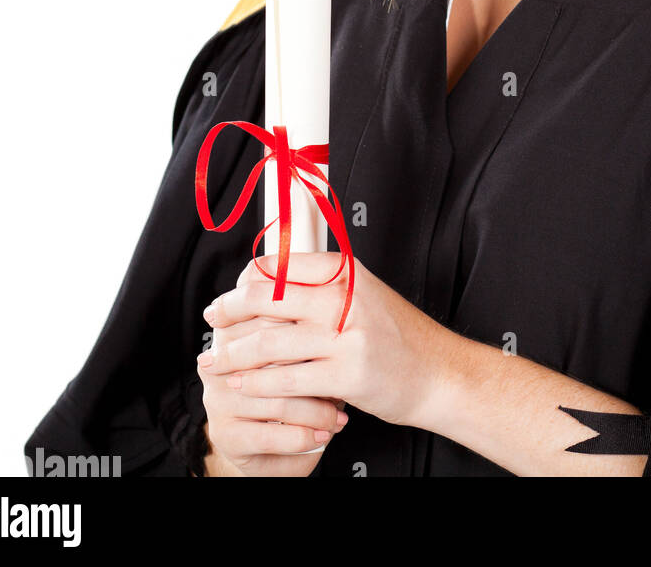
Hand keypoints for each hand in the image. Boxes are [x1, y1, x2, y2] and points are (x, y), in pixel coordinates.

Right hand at [197, 307, 347, 476]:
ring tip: (339, 416)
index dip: (312, 331)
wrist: (269, 440)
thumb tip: (340, 300)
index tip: (341, 342)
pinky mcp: (225, 435)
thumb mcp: (298, 349)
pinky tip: (322, 436)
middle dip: (317, 372)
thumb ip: (306, 322)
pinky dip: (303, 437)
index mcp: (234, 330)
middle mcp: (220, 361)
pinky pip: (271, 436)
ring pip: (279, 401)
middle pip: (277, 359)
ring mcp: (218, 399)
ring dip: (318, 412)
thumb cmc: (294, 384)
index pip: (275, 319)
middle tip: (347, 381)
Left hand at [199, 250, 453, 431]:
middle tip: (213, 318)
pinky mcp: (347, 374)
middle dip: (230, 309)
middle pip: (267, 296)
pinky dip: (257, 383)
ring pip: (269, 340)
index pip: (281, 265)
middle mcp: (345, 297)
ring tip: (215, 359)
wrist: (437, 372)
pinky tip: (243, 385)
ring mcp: (346, 336)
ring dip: (233, 352)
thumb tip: (268, 279)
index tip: (230, 292)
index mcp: (346, 271)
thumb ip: (322, 285)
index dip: (246, 279)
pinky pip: (287, 378)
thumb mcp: (363, 294)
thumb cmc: (397, 336)